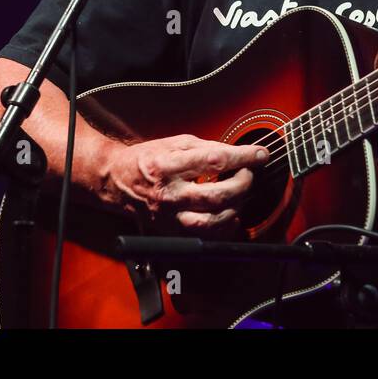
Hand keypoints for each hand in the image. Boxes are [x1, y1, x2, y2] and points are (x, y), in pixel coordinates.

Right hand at [98, 134, 268, 234]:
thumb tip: (237, 154)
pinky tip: (230, 211)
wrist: (117, 181)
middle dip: (242, 183)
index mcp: (167, 166)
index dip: (242, 157)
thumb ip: (206, 148)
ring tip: (240, 191)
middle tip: (248, 173)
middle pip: (216, 194)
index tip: (260, 154)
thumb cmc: (147, 159)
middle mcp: (169, 194)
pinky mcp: (172, 231)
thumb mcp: (175, 142)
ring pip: (212, 220)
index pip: (213, 161)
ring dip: (236, 206)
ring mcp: (170, 216)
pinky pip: (206, 235)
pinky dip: (225, 225)